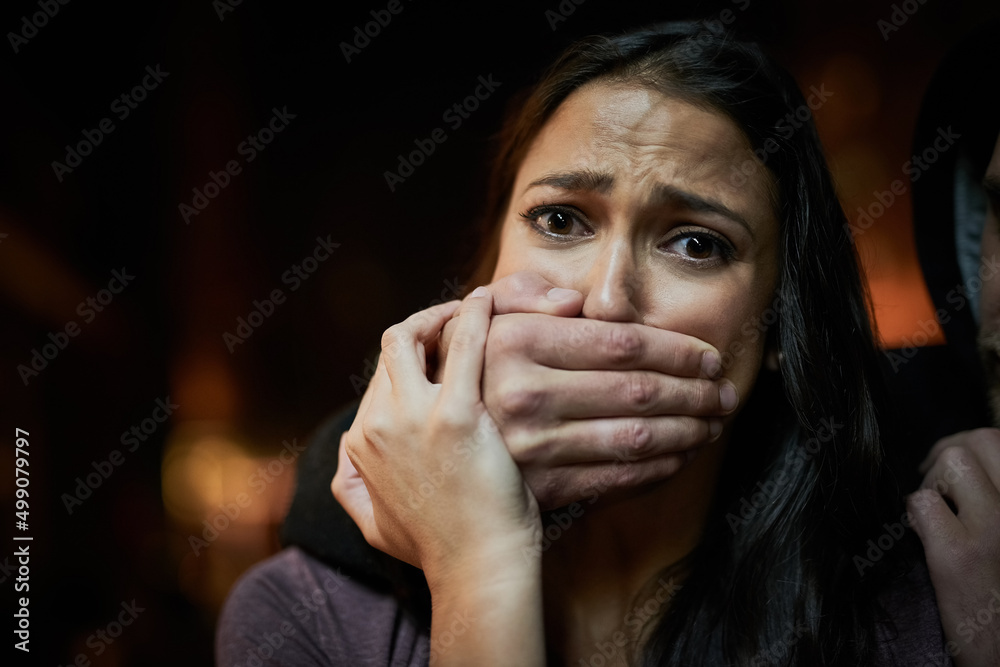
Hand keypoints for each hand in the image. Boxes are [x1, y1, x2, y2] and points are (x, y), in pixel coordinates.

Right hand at [332, 291, 538, 577]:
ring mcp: (412, 417)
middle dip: (421, 327)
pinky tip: (487, 299)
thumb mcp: (376, 525)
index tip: (440, 349)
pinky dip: (473, 313)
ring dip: (440, 313)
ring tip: (472, 305)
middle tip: (455, 319)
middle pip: (390, 349)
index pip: (381, 377)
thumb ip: (353, 490)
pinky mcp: (454, 416)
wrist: (478, 570)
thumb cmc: (440, 549)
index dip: (411, 358)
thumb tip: (342, 466)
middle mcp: (377, 424)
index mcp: (361, 444)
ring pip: (410, 337)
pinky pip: (461, 344)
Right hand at [437, 271, 736, 509]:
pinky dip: (660, 468)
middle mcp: (521, 393)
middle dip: (696, 392)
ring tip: (713, 423)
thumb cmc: (471, 371)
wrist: (434, 449)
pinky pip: (617, 479)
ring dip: (688, 430)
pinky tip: (681, 456)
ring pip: (637, 437)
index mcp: (513, 342)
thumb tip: (577, 303)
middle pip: (639, 390)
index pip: (622, 342)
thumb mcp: (482, 318)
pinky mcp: (540, 487)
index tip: (709, 356)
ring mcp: (531, 446)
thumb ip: (522, 293)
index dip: (678, 349)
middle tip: (725, 392)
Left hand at [908, 428, 999, 665]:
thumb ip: (997, 500)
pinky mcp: (960, 556)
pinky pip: (922, 503)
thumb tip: (967, 468)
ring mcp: (998, 529)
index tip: (955, 466)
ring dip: (934, 481)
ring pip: (953, 462)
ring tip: (937, 514)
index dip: (970, 444)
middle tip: (934, 479)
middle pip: (982, 439)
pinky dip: (915, 513)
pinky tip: (924, 537)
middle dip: (949, 450)